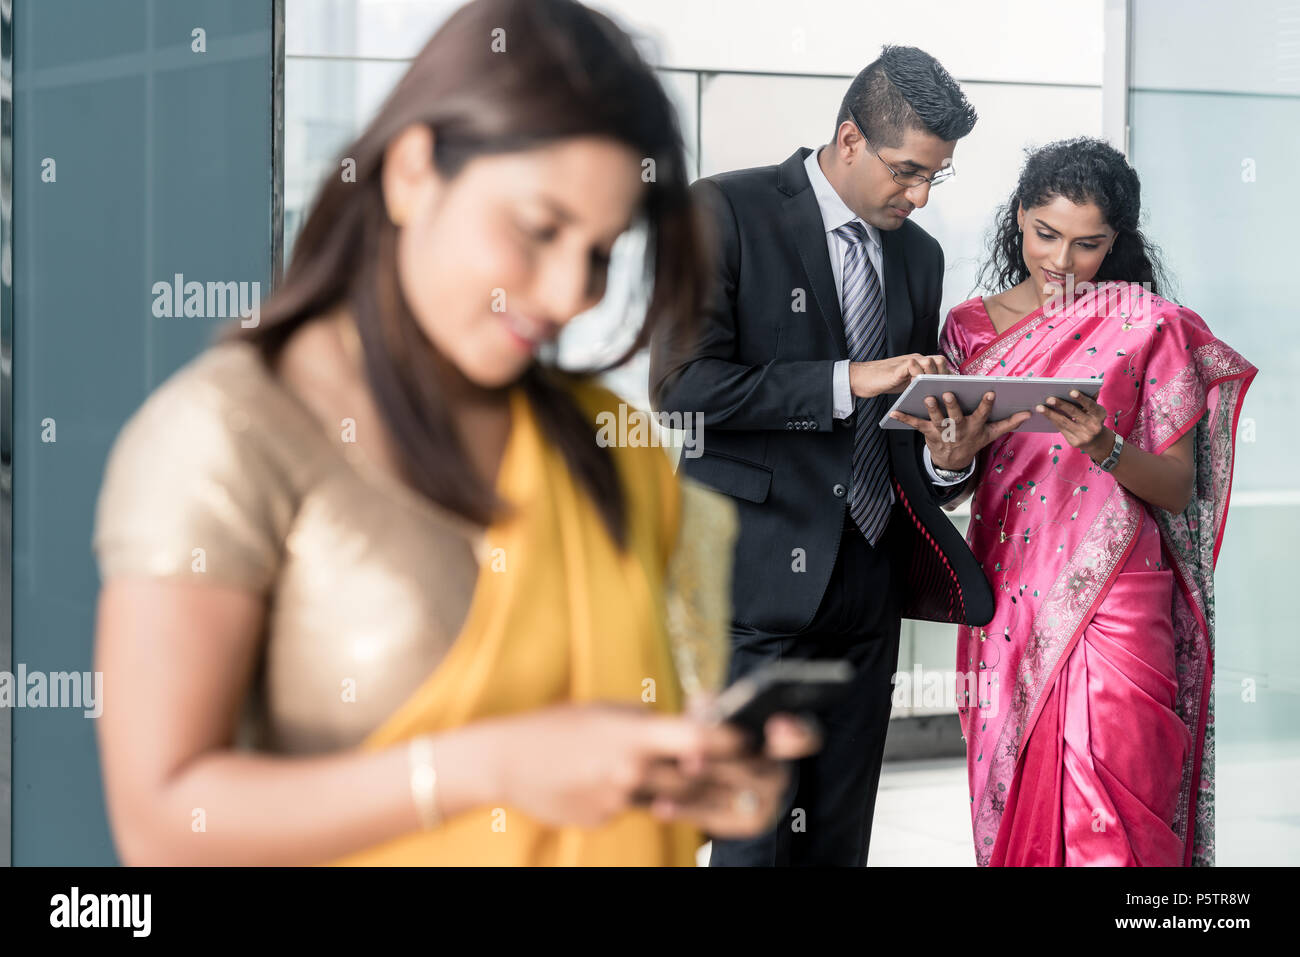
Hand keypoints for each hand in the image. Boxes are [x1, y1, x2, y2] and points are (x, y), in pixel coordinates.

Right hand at [489, 702, 817, 833]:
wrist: (505, 760)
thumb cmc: (563, 725)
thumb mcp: (614, 709)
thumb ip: (661, 721)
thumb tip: (709, 720)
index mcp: (636, 730)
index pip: (705, 740)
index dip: (741, 742)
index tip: (766, 735)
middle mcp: (633, 768)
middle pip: (708, 780)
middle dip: (748, 776)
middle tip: (773, 768)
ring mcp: (622, 799)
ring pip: (687, 802)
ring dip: (716, 795)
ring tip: (742, 787)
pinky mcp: (611, 819)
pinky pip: (649, 811)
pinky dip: (662, 801)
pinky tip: (652, 790)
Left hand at [647, 713, 821, 837]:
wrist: (705, 767)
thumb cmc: (714, 730)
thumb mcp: (714, 711)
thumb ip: (711, 706)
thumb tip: (705, 708)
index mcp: (785, 739)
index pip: (806, 736)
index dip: (797, 733)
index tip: (777, 725)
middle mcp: (782, 772)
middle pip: (762, 769)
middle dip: (727, 761)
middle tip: (696, 756)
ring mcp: (767, 801)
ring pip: (738, 796)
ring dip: (705, 785)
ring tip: (678, 771)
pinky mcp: (746, 823)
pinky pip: (718, 820)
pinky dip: (688, 812)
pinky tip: (662, 805)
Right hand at [850, 354, 951, 398]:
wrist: (862, 378)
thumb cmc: (884, 382)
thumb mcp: (906, 383)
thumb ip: (919, 382)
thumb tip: (937, 392)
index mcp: (920, 363)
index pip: (941, 364)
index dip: (949, 375)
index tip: (956, 387)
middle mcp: (916, 359)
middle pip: (939, 361)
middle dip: (945, 375)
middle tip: (946, 390)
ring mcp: (908, 362)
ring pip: (930, 362)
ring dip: (934, 376)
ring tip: (936, 390)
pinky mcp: (899, 368)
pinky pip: (914, 367)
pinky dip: (919, 377)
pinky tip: (920, 388)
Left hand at [889, 390, 1030, 469]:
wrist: (954, 461)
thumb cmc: (973, 441)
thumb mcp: (991, 434)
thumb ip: (1009, 423)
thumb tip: (1029, 413)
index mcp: (974, 426)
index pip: (983, 414)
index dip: (986, 405)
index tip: (990, 393)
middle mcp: (958, 428)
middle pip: (956, 416)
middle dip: (953, 405)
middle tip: (949, 394)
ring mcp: (943, 431)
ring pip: (936, 419)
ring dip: (931, 409)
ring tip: (926, 397)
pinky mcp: (928, 433)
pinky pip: (915, 424)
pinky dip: (904, 417)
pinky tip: (893, 411)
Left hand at [1036, 389, 1112, 460]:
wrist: (1096, 441)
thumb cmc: (1092, 419)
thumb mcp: (1095, 409)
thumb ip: (1091, 399)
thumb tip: (1092, 388)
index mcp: (1100, 414)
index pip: (1090, 405)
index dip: (1081, 398)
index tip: (1071, 391)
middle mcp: (1093, 426)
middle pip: (1074, 413)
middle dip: (1061, 405)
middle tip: (1049, 398)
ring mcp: (1084, 435)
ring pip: (1064, 422)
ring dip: (1050, 414)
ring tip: (1039, 407)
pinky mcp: (1075, 442)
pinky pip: (1061, 428)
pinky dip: (1052, 420)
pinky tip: (1044, 414)